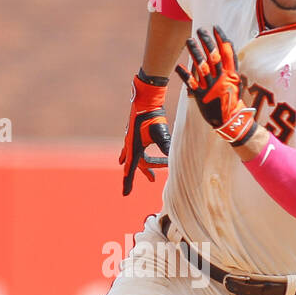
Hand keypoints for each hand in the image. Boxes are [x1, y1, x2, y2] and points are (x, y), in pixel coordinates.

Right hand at [120, 71, 170, 195]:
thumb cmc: (152, 115)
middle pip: (138, 163)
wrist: (145, 100)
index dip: (128, 183)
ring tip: (142, 171)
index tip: (125, 194)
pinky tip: (122, 157)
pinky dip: (127, 154)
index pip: (131, 170)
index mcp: (135, 148)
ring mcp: (130, 139)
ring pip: (133, 156)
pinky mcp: (133, 133)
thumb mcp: (160, 132)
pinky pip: (128, 148)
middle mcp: (130, 145)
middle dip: (146, 171)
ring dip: (140, 163)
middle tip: (153, 179)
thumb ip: (166, 145)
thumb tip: (174, 158)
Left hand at [174, 26, 257, 145]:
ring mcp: (211, 87)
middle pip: (214, 56)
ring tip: (189, 41)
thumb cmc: (231, 99)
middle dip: (207, 41)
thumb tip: (225, 50)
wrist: (229, 120)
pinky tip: (178, 66)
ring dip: (195, 52)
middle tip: (200, 30)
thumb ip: (230, 68)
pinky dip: (184, 74)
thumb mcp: (235, 82)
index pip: (228, 52)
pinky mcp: (201, 96)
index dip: (221, 38)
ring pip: (202, 66)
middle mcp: (222, 78)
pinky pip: (191, 83)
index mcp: (232, 74)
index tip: (215, 27)